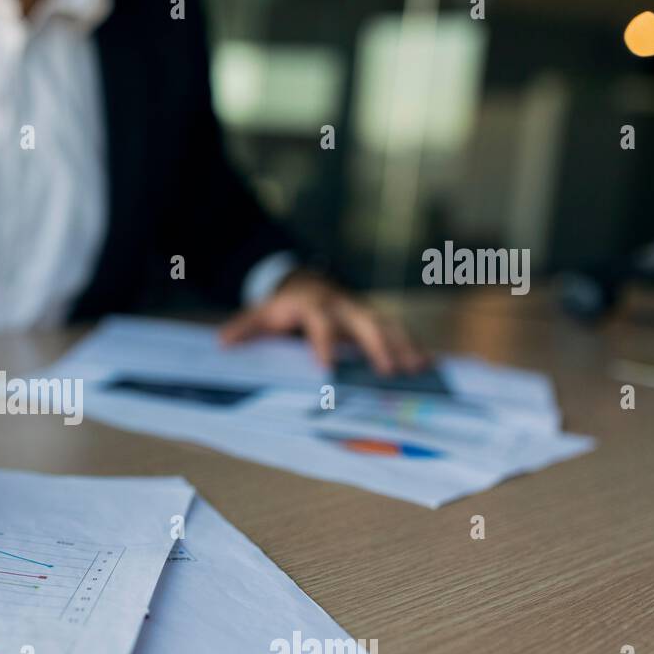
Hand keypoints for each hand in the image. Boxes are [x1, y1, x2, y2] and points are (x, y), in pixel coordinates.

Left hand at [218, 271, 425, 374]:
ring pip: (386, 325)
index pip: (319, 323)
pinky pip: (396, 330)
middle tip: (388, 372)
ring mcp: (361, 311)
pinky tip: (430, 363)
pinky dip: (413, 345)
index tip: (326, 369)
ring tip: (418, 368)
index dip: (323, 344)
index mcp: (314, 304)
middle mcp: (342, 305)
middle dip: (377, 346)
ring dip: (403, 346)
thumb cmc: (283, 305)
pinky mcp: (373, 319)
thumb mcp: (261, 313)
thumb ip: (245, 327)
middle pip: (364, 322)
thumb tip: (222, 342)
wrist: (304, 282)